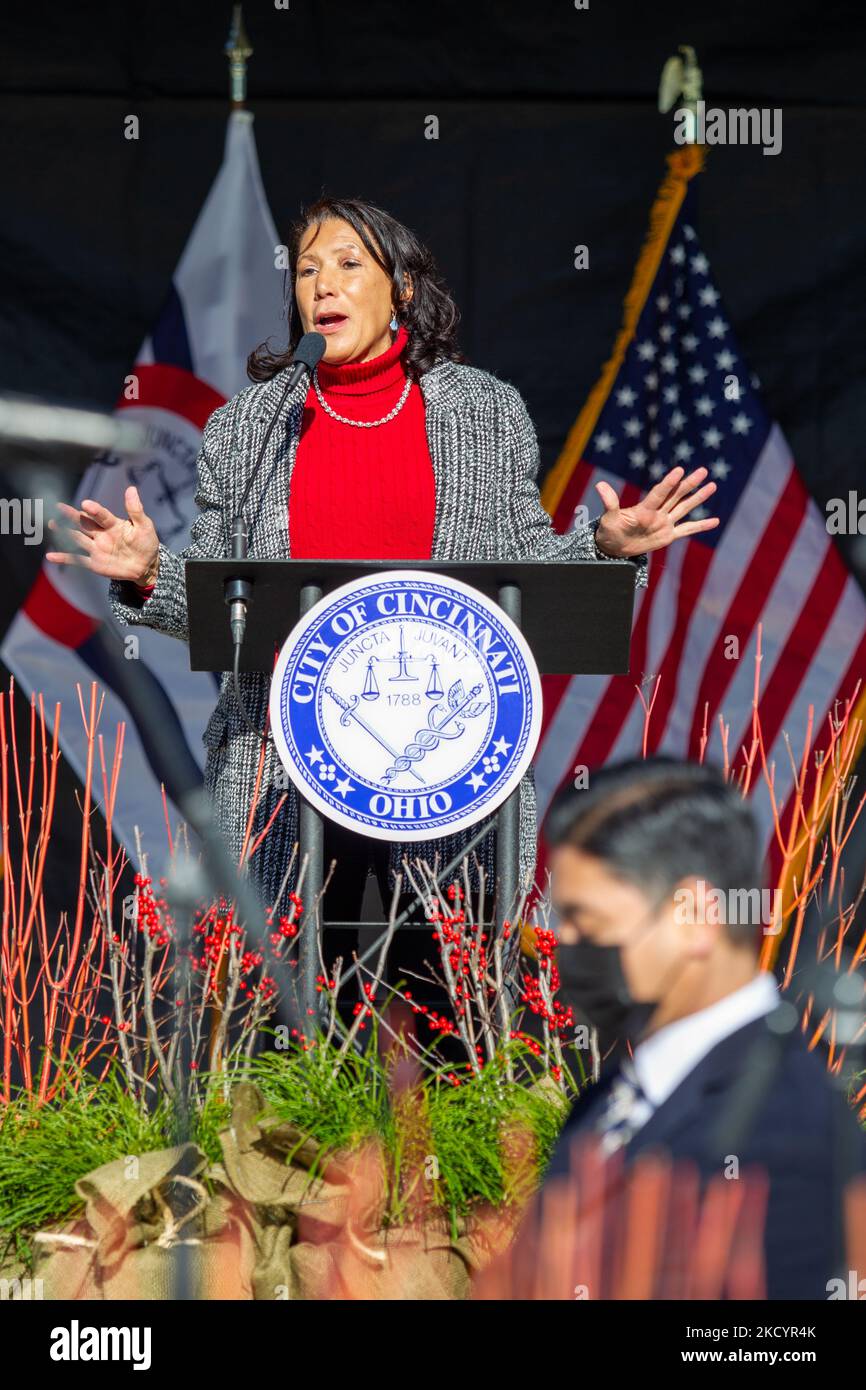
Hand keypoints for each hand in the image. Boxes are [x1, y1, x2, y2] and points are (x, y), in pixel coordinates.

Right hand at [46, 486, 159, 585]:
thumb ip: (135, 510)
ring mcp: (96, 548)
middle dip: (71, 516)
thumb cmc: (146, 543)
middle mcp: (101, 534)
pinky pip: (77, 560)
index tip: (86, 504)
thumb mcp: (144, 526)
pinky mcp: (94, 563)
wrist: (146, 566)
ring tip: (52, 524)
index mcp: (113, 524)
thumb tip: (131, 488)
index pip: (101, 515)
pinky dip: (64, 558)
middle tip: (58, 507)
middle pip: (83, 523)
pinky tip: (50, 556)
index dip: (94, 510)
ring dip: (64, 532)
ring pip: (77, 538)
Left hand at [593, 466, 718, 558]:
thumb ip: (609, 502)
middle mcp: (657, 513)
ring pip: (684, 508)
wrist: (614, 546)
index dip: (668, 483)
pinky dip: (701, 526)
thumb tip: (599, 484)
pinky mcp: (668, 536)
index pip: (659, 493)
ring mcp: (664, 523)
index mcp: (644, 509)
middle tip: (703, 471)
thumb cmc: (610, 530)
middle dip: (689, 484)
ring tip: (712, 486)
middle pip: (676, 496)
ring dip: (698, 498)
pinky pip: (687, 530)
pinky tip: (716, 521)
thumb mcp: (608, 517)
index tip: (679, 470)